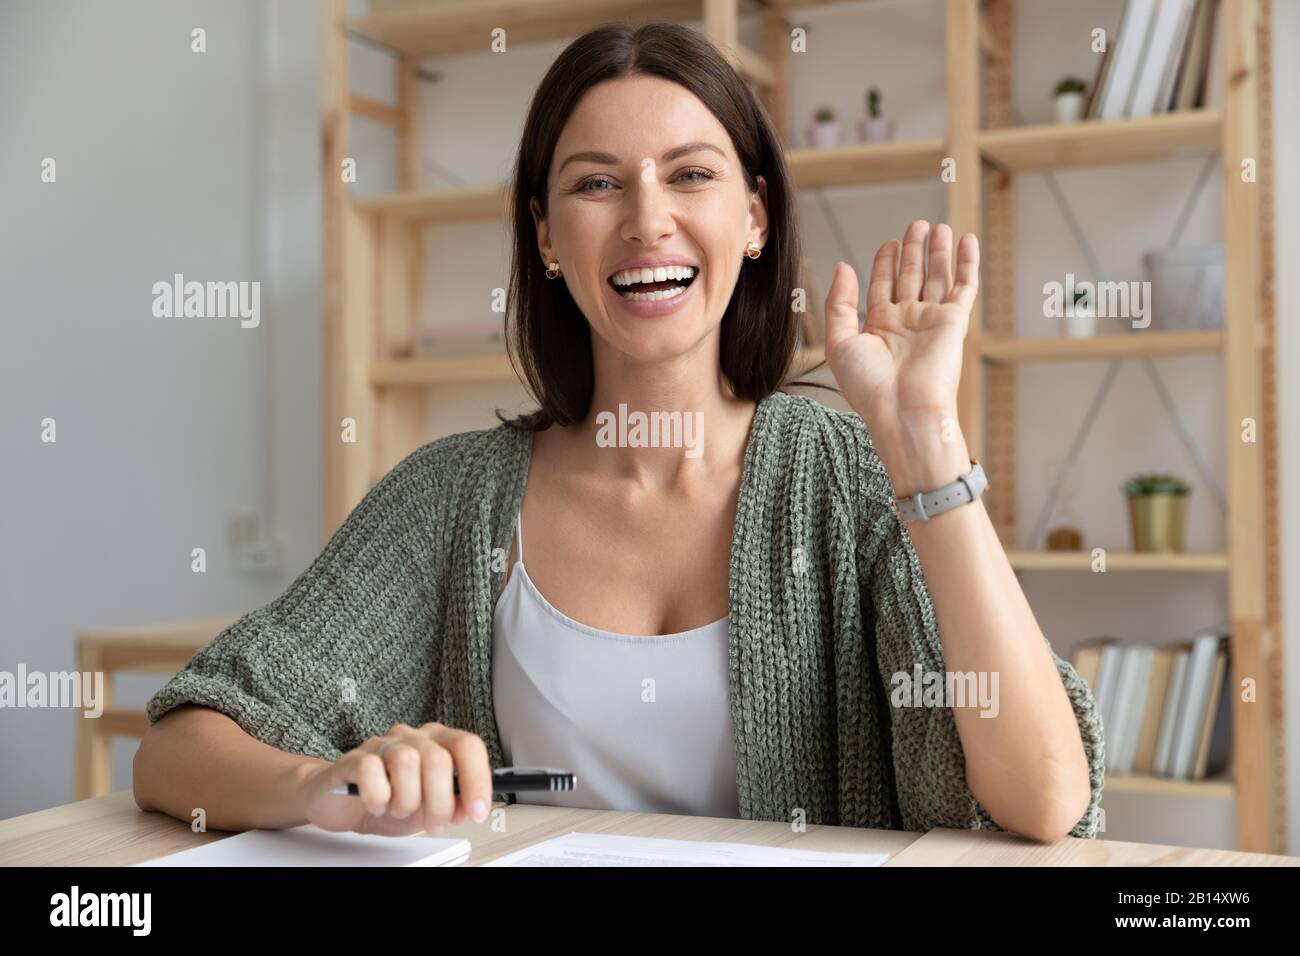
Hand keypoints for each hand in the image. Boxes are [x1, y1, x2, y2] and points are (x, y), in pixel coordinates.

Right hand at [299, 722, 493, 836]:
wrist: (341, 803)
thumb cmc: (389, 799)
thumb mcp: (429, 807)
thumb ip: (453, 804)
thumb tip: (471, 807)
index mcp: (437, 742)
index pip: (468, 746)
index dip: (477, 779)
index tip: (478, 811)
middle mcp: (412, 737)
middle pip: (438, 759)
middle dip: (439, 803)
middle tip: (433, 824)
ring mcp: (382, 745)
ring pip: (406, 762)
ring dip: (406, 800)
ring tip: (398, 810)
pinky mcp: (353, 758)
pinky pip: (370, 770)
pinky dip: (377, 796)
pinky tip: (376, 805)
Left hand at [823, 220, 978, 442]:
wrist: (902, 410)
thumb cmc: (868, 386)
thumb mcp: (839, 342)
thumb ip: (839, 303)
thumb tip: (843, 267)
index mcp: (879, 327)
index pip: (883, 285)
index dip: (885, 263)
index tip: (888, 243)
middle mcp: (906, 321)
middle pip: (911, 276)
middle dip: (913, 250)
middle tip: (917, 225)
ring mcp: (931, 320)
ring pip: (936, 277)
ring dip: (938, 252)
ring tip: (938, 227)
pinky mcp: (954, 322)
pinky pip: (964, 286)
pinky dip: (967, 263)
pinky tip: (966, 241)